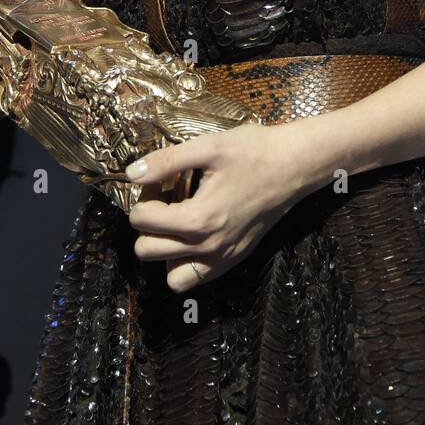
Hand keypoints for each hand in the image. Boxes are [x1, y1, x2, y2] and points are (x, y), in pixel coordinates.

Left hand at [126, 121, 307, 293]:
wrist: (294, 165)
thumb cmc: (252, 151)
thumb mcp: (206, 147)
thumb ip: (165, 162)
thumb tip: (130, 173)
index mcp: (198, 220)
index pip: (141, 221)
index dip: (143, 196)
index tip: (159, 180)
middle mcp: (208, 248)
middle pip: (147, 251)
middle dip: (149, 223)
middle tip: (167, 198)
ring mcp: (223, 258)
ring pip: (170, 275)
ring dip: (165, 249)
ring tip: (179, 219)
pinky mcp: (234, 259)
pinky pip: (196, 278)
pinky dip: (186, 262)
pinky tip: (196, 232)